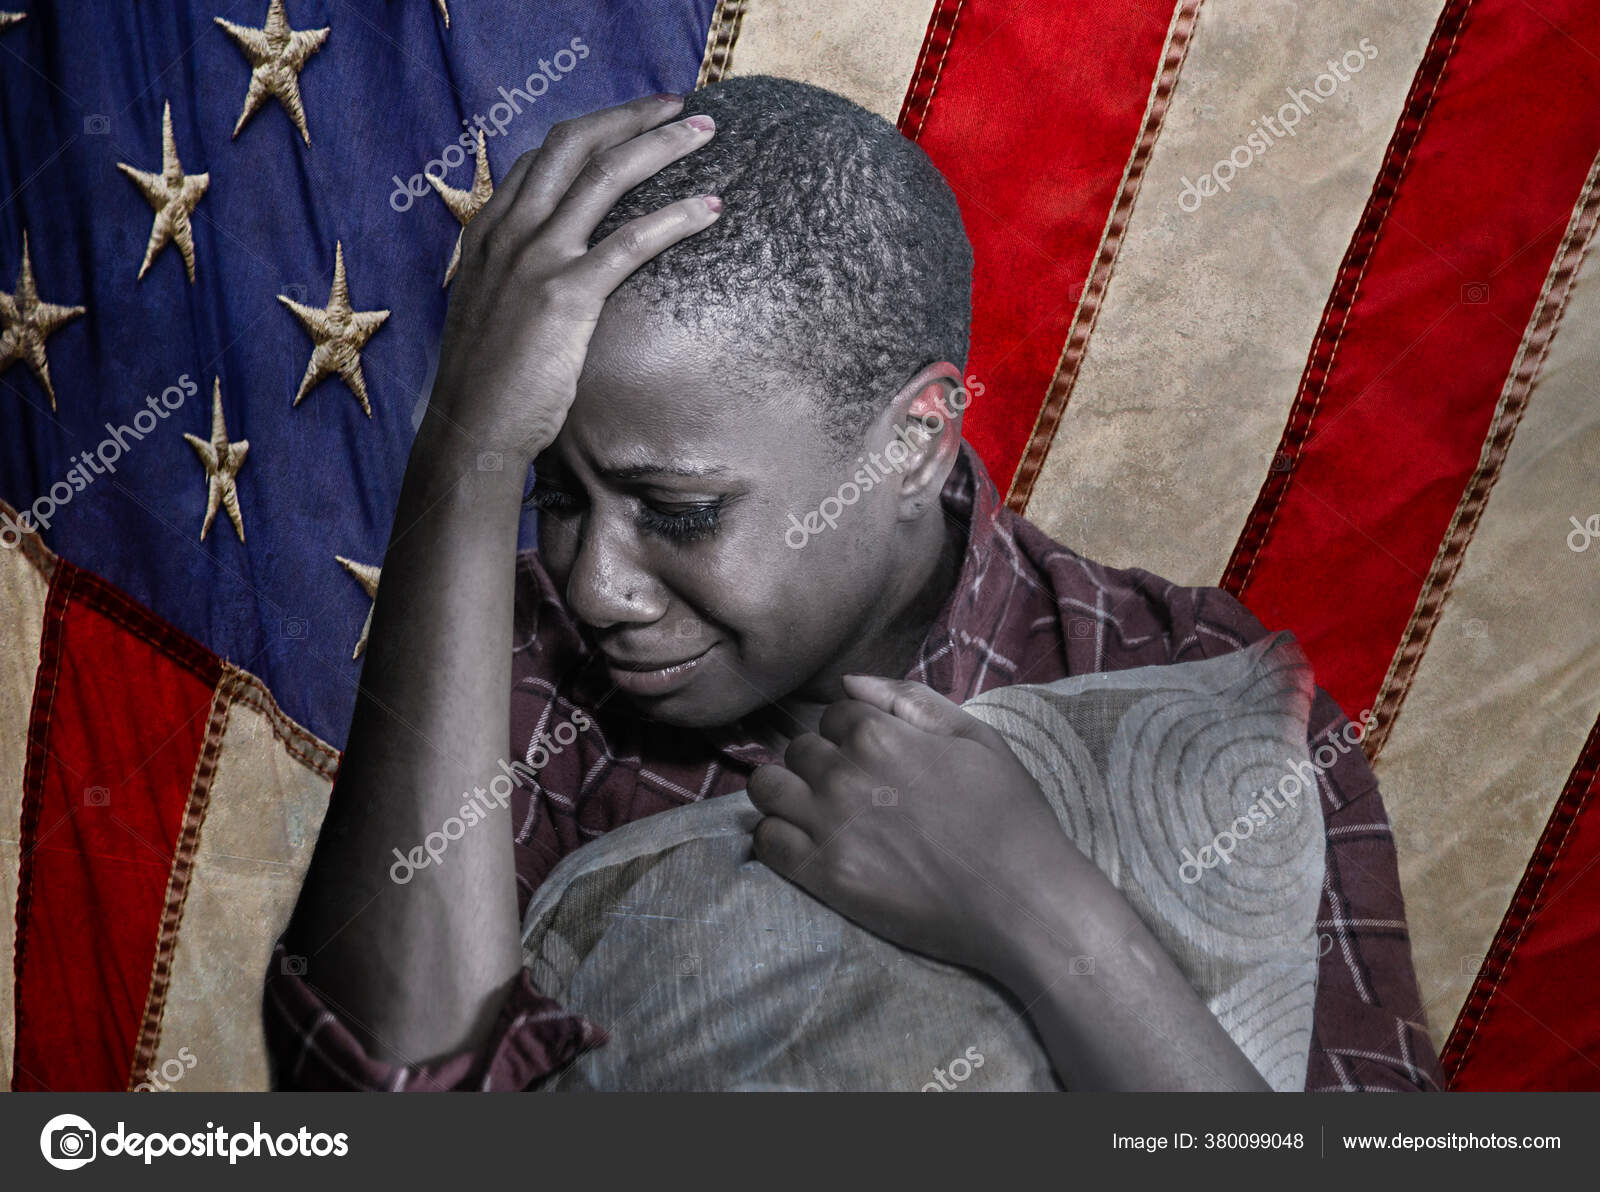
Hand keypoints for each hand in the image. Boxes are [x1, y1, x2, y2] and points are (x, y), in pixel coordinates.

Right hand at [425, 93, 721, 463]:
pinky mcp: (566, 295)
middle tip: (679, 106)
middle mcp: (509, 233)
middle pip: (575, 145)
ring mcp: (535, 259)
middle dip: (631, 116)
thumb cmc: (486, 385)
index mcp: (488, 232)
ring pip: (606, 176)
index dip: (592, 130)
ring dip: (662, 145)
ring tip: (705, 131)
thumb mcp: (490, 314)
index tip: (632, 120)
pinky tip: (712, 207)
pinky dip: (678, 216)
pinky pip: (632, 240)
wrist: (470, 430)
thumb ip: (514, 280)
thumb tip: (551, 278)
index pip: (541, 156)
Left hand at [748, 674, 1084, 976]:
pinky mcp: (824, 874)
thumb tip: (849, 681)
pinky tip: (808, 844)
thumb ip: (910, 700)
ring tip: (816, 813)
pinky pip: (767, 840)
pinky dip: (778, 836)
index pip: (833, 714)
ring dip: (785, 794)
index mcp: (879, 733)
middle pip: (797, 750)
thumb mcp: (976, 738)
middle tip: (851, 791)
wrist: (1022, 900)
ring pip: (766, 789)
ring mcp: (829, 825)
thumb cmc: (1010, 815)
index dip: (851, 734)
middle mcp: (844, 773)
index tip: (873, 760)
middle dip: (818, 763)